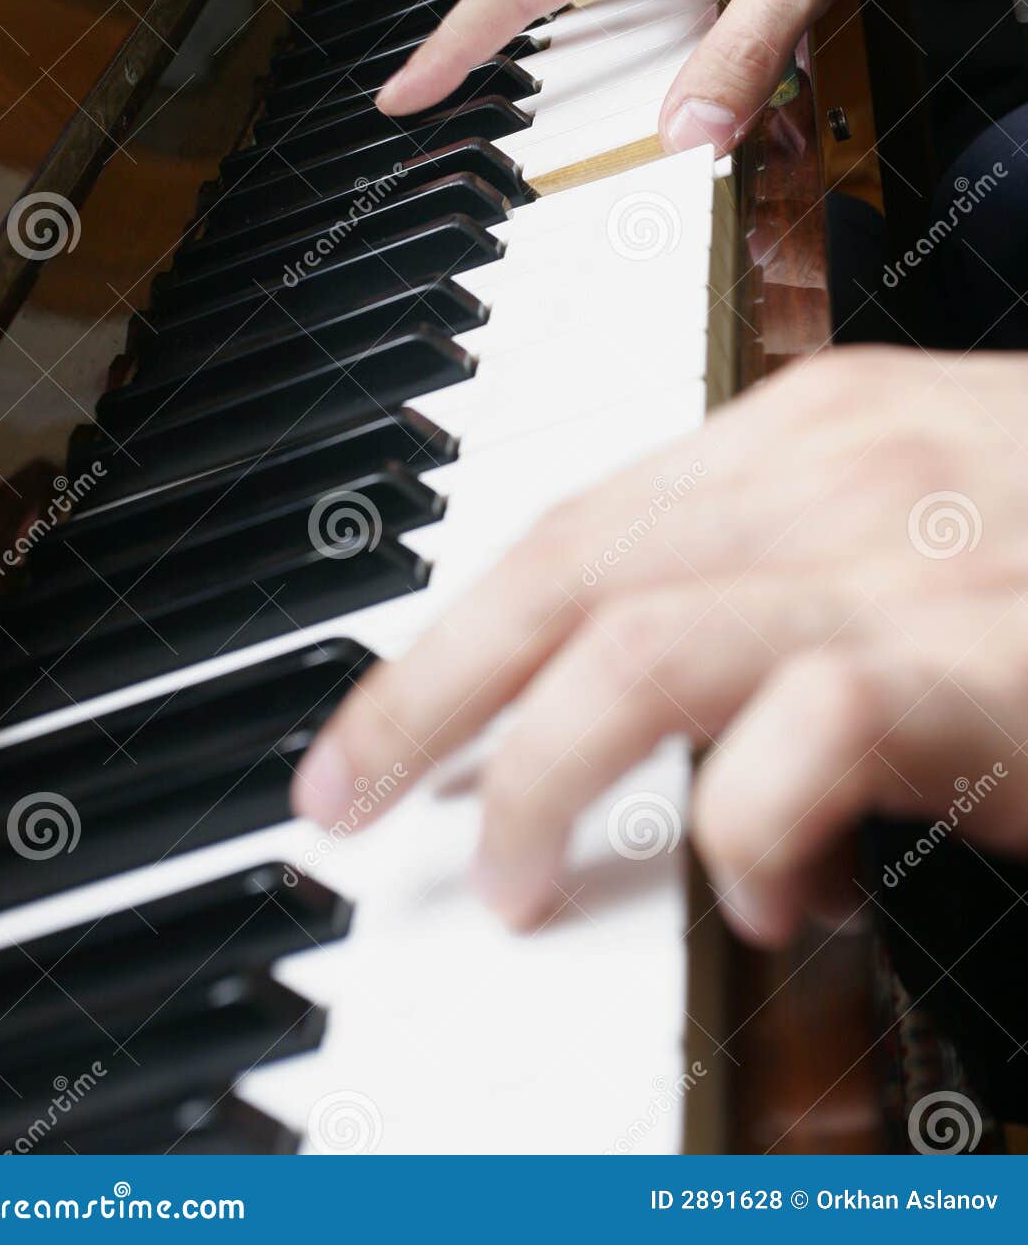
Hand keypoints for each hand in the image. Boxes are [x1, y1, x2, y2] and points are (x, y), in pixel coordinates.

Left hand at [292, 348, 1027, 945]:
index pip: (575, 519)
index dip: (458, 627)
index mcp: (811, 425)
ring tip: (509, 877)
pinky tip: (766, 889)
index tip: (386, 722)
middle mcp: (841, 466)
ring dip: (537, 769)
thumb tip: (651, 691)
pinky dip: (748, 826)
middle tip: (350, 800)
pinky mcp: (986, 655)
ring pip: (636, 641)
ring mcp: (914, 553)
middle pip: (561, 567)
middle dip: (427, 694)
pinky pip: (802, 733)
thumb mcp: (921, 524)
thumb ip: (787, 574)